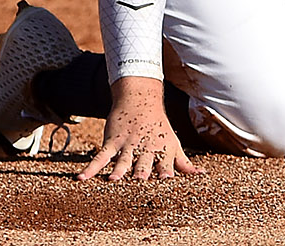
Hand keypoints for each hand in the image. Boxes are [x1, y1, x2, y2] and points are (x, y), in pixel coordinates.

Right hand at [76, 76, 201, 180]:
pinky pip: (100, 157)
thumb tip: (202, 176)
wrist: (138, 100)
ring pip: (122, 160)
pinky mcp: (112, 142)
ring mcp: (126, 145)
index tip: (166, 180)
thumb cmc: (158, 127)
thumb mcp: (173, 143)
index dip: (165, 172)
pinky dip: (91, 168)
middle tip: (138, 184)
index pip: (165, 164)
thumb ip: (184, 164)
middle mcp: (144, 149)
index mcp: (161, 151)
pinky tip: (82, 178)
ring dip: (118, 170)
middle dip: (141, 173)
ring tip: (112, 180)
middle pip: (142, 163)